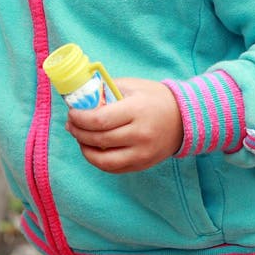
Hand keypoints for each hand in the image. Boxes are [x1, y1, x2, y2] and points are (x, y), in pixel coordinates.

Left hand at [65, 78, 182, 173]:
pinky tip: (92, 148)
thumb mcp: (132, 86)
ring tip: (78, 138)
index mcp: (136, 111)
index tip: (71, 113)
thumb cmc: (155, 97)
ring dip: (85, 150)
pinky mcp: (142, 165)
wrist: (184, 118)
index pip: (99, 120)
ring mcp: (142, 153)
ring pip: (104, 160)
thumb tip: (82, 97)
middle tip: (70, 124)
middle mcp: (139, 135)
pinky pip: (114, 168)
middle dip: (78, 132)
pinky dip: (98, 160)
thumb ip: (107, 90)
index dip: (80, 118)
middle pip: (99, 139)